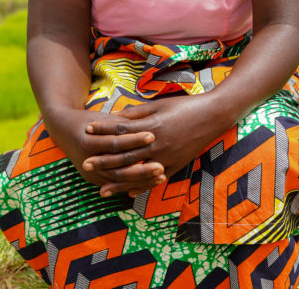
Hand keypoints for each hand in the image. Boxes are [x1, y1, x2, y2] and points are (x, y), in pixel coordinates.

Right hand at [44, 106, 166, 193]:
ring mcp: (90, 172)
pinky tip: (150, 183)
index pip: (115, 142)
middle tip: (161, 167)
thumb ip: (121, 122)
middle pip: (118, 166)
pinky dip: (133, 185)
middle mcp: (88, 160)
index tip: (152, 135)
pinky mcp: (95, 179)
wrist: (63, 130)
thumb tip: (146, 121)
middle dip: (140, 168)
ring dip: (140, 180)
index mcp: (88, 141)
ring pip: (119, 179)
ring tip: (161, 175)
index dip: (133, 139)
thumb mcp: (102, 118)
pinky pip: (116, 184)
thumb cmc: (87, 120)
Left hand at [84, 94, 229, 196]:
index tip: (86, 129)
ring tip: (102, 189)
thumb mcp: (159, 105)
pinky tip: (128, 193)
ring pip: (137, 172)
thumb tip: (116, 116)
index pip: (121, 130)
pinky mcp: (177, 165)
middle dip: (104, 160)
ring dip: (118, 181)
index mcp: (152, 126)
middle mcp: (157, 144)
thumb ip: (138, 113)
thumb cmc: (186, 105)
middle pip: (125, 155)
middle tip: (85, 164)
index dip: (103, 129)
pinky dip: (141, 187)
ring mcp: (167, 157)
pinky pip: (156, 180)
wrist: (214, 115)